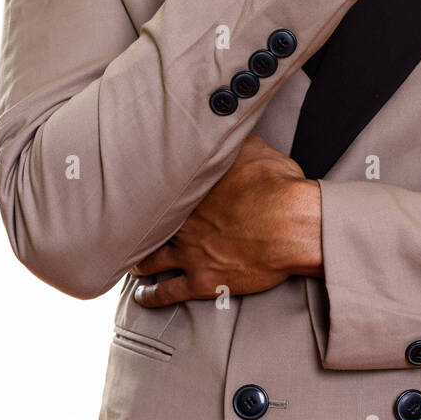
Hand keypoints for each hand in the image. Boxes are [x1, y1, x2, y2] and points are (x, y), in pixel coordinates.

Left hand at [130, 134, 322, 306]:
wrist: (293, 226)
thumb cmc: (280, 187)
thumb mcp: (256, 150)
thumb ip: (233, 141)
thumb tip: (223, 123)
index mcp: (194, 190)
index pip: (159, 190)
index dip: (147, 192)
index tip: (139, 191)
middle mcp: (184, 222)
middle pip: (149, 226)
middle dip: (137, 227)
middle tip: (127, 227)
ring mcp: (190, 253)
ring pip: (151, 260)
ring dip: (139, 262)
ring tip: (131, 262)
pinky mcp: (203, 281)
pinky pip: (168, 292)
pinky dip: (152, 295)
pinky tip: (142, 296)